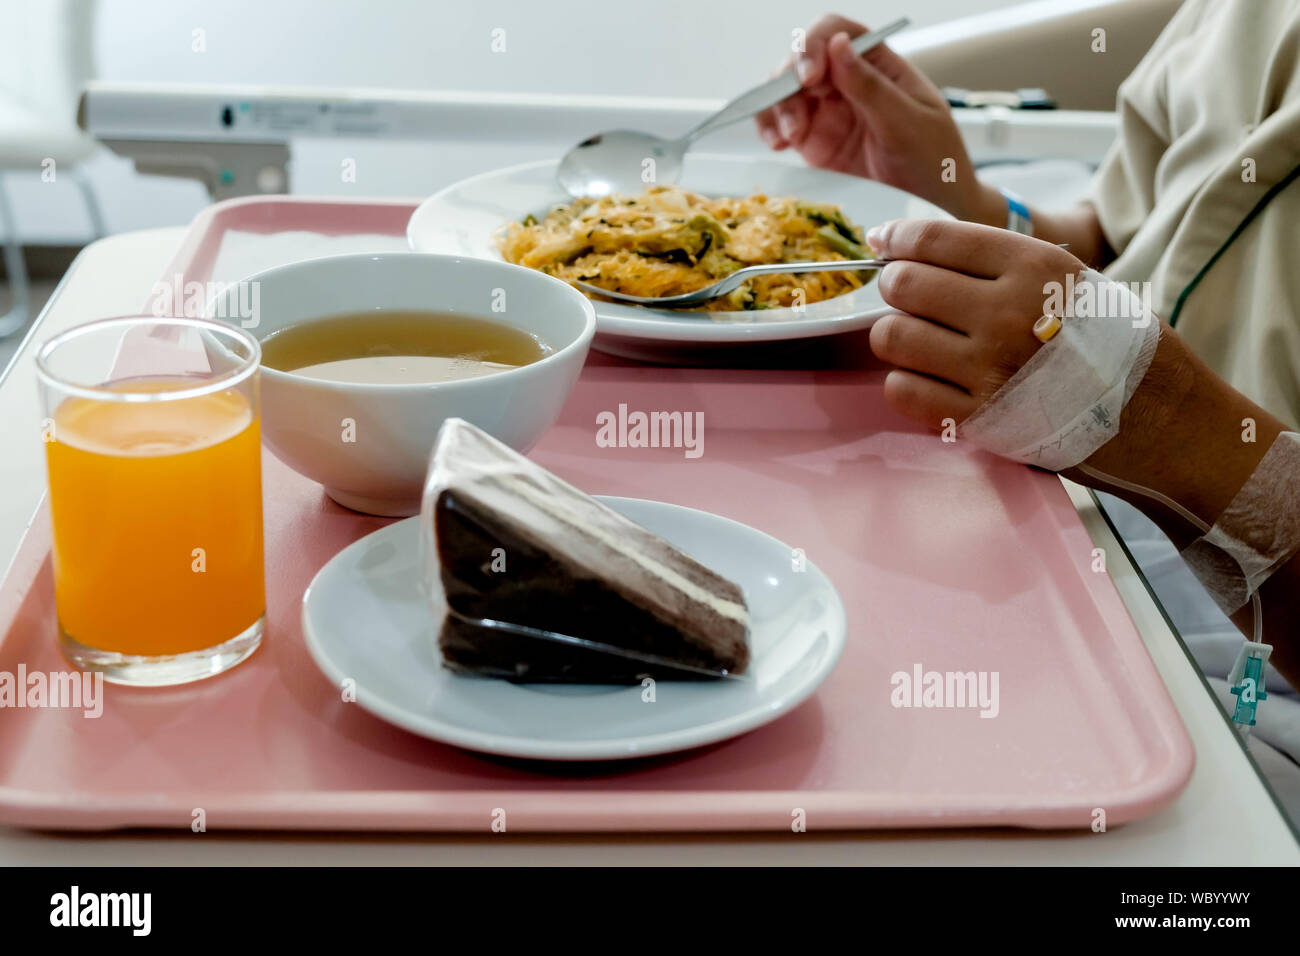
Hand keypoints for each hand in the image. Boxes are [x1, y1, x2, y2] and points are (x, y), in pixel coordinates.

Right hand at [755, 14, 1000, 223]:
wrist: (933, 207)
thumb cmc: (935, 160)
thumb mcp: (910, 123)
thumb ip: (872, 87)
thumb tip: (838, 44)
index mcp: (877, 64)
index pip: (836, 32)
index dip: (814, 44)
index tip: (810, 75)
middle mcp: (847, 81)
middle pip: (801, 60)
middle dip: (788, 82)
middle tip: (794, 118)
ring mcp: (827, 111)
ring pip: (784, 91)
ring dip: (776, 108)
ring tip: (787, 137)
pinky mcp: (813, 141)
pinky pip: (781, 125)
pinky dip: (770, 129)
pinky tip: (777, 144)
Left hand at [864, 218, 1081, 425]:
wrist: (1149, 408)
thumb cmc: (1097, 335)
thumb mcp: (1061, 275)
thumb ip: (990, 260)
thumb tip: (901, 244)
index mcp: (1031, 267)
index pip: (934, 239)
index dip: (896, 238)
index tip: (883, 243)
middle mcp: (1007, 314)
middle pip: (903, 285)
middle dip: (895, 285)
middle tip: (907, 295)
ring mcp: (989, 368)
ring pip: (892, 336)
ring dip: (895, 335)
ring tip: (918, 339)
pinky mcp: (977, 417)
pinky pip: (901, 390)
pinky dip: (903, 382)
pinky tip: (927, 377)